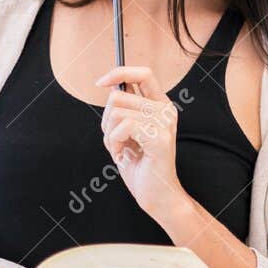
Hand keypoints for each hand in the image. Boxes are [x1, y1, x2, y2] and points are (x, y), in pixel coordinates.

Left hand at [98, 65, 186, 220]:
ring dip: (109, 135)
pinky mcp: (159, 138)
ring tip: (120, 150)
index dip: (120, 72)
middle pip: (119, 96)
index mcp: (161, 105)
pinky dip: (114, 143)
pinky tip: (122, 156)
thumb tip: (112, 87)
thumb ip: (123, 109)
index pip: (143, 73)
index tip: (101, 82)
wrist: (156, 194)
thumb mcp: (127, 132)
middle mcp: (166, 110)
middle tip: (114, 141)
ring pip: (117, 112)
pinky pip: (123, 127)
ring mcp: (165, 123)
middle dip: (106, 120)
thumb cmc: (141, 165)